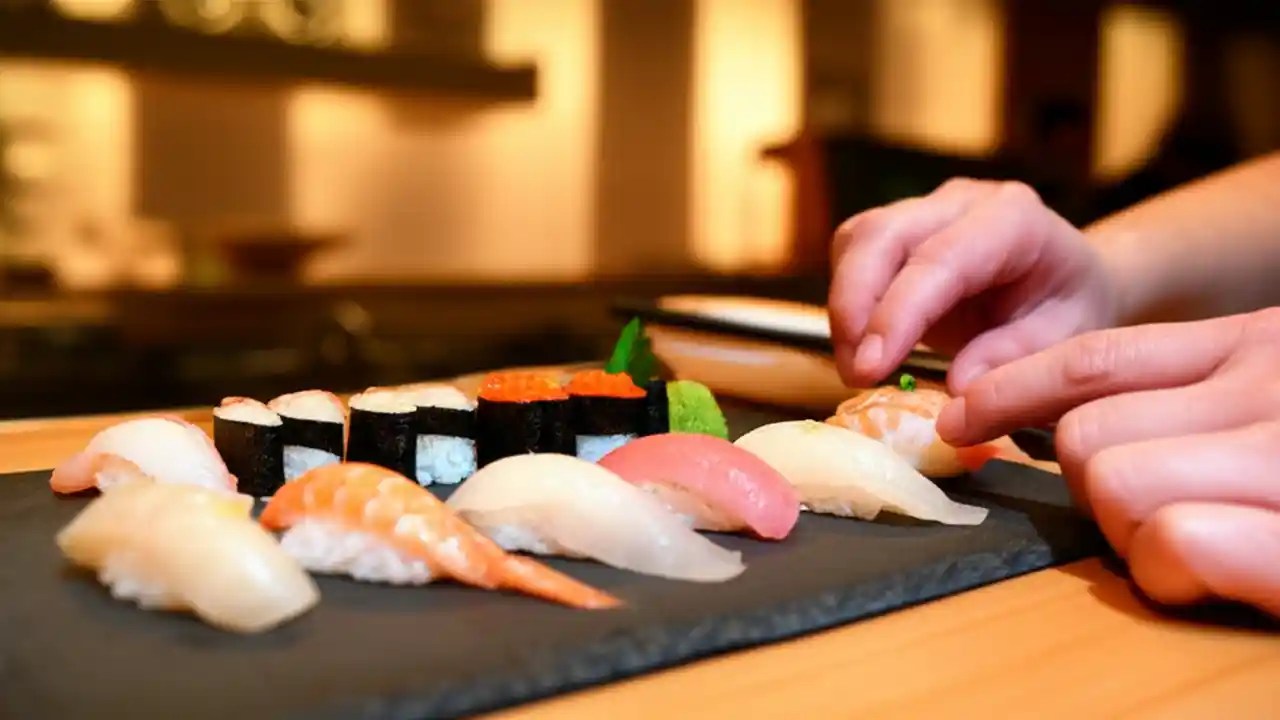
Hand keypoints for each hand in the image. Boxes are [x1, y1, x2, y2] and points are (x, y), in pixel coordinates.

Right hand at [829, 179, 1117, 392]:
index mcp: (1014, 219)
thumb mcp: (1065, 342)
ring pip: (857, 240)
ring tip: (858, 368)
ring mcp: (925, 209)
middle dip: (854, 307)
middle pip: (881, 236)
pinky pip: (853, 254)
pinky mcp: (897, 229)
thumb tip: (957, 385)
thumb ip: (1014, 358)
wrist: (1068, 281)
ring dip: (845, 308)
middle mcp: (962, 202)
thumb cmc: (1069, 310)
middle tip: (856, 374)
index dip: (896, 313)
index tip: (871, 369)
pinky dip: (847, 303)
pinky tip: (863, 346)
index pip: (938, 259)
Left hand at [938, 309, 1279, 616]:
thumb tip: (1057, 429)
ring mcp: (1279, 455)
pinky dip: (1172, 570)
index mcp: (1258, 345)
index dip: (1012, 393)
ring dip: (1134, 535)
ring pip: (1112, 483)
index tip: (960, 421)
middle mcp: (1265, 384)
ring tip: (1209, 547)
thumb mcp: (1271, 403)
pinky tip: (1220, 575)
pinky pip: (1171, 540)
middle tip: (1164, 519)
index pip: (1096, 360)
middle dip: (1096, 490)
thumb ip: (1192, 402)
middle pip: (1083, 433)